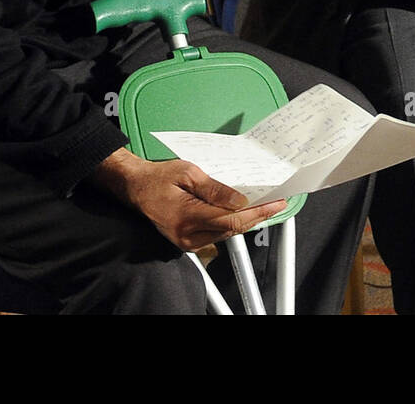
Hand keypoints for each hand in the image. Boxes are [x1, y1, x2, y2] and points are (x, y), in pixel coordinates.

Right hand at [93, 148, 285, 251]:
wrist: (136, 188)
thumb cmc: (160, 177)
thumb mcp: (188, 173)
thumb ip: (215, 189)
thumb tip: (239, 200)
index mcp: (188, 216)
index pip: (231, 219)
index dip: (257, 212)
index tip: (276, 202)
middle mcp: (188, 235)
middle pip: (232, 230)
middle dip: (258, 216)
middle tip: (278, 203)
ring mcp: (187, 241)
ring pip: (226, 234)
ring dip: (247, 221)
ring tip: (266, 206)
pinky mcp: (187, 241)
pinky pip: (216, 235)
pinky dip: (232, 224)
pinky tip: (244, 213)